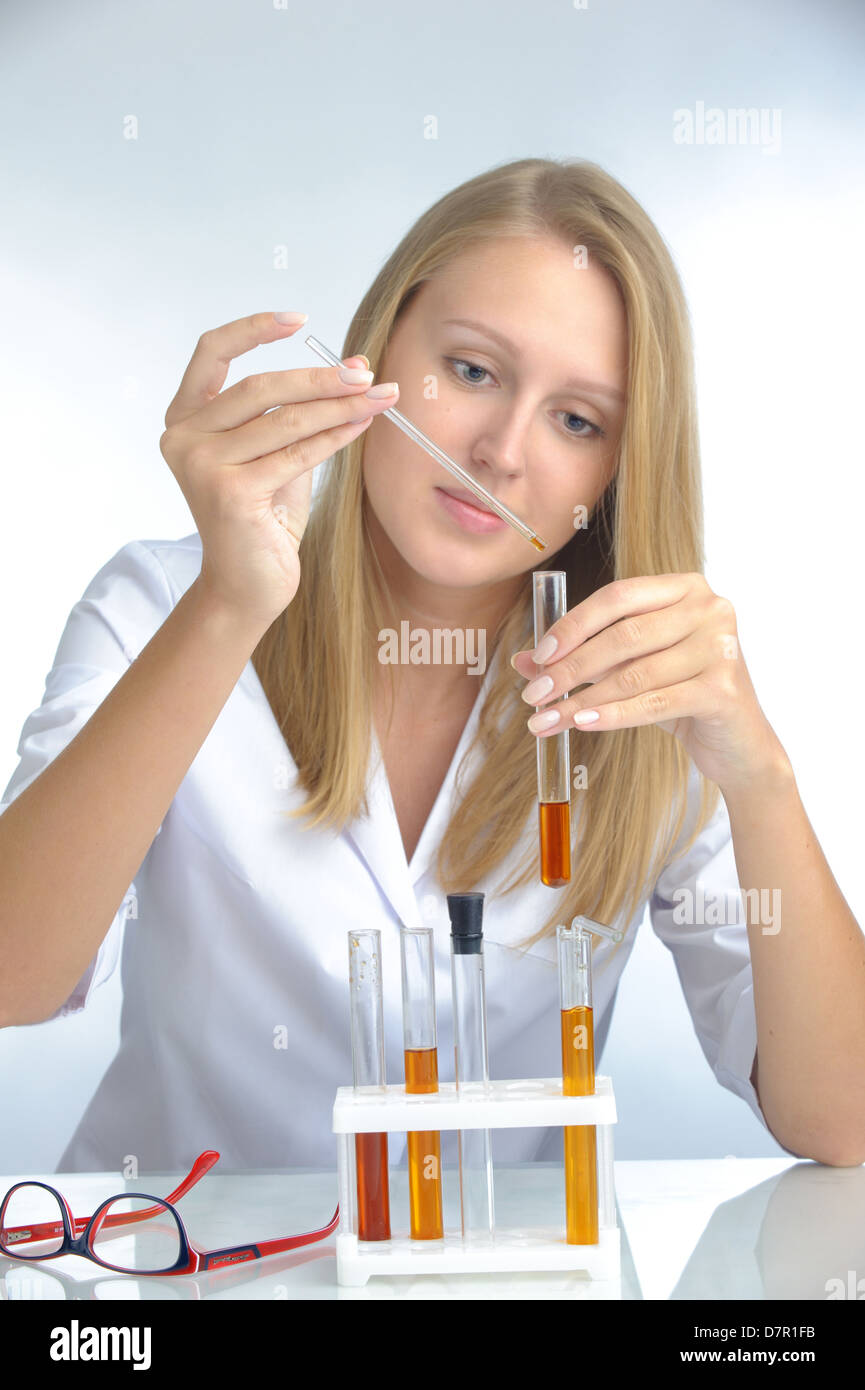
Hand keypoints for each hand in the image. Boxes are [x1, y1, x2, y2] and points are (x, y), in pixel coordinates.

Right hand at [159, 310, 398, 629]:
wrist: (247, 586)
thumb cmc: (263, 519)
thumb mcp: (281, 452)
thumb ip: (304, 410)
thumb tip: (356, 364)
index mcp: (185, 419)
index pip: (210, 353)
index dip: (252, 330)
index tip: (299, 320)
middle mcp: (183, 438)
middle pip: (258, 388)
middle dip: (319, 377)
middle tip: (365, 373)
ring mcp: (201, 465)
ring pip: (282, 420)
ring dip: (337, 406)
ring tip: (378, 397)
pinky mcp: (228, 492)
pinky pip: (294, 453)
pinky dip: (334, 437)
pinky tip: (361, 425)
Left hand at [511, 572, 789, 794]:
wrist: (739, 743)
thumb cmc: (683, 695)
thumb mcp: (632, 669)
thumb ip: (584, 657)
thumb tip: (523, 662)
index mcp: (686, 589)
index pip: (617, 597)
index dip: (573, 625)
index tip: (538, 656)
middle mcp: (709, 609)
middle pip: (623, 636)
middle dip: (569, 668)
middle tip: (533, 694)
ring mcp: (721, 646)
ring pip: (634, 673)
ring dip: (582, 699)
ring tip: (546, 719)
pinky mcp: (724, 688)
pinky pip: (654, 701)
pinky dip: (613, 714)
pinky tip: (582, 723)